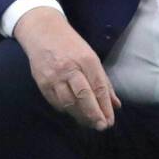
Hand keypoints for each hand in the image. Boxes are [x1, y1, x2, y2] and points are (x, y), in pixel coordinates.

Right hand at [13, 7, 119, 129]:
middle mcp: (70, 68)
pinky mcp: (42, 82)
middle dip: (94, 114)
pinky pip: (56, 102)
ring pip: (68, 103)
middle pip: (84, 96)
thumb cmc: (71, 45)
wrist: (42, 31)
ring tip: (88, 122)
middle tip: (101, 126)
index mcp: (86, 60)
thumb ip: (103, 82)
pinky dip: (66, 110)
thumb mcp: (91, 57)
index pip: (98, 87)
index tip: (110, 120)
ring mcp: (54, 76)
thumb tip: (115, 105)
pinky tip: (73, 112)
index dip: (105, 106)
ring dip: (80, 116)